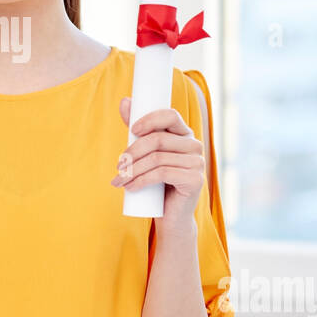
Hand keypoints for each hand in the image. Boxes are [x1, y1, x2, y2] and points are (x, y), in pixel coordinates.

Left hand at [111, 97, 203, 222]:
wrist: (170, 215)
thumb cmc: (157, 183)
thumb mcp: (146, 154)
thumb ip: (137, 130)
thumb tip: (125, 101)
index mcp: (184, 135)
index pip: (170, 115)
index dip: (150, 119)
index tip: (132, 130)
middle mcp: (194, 146)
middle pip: (158, 139)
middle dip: (133, 152)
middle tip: (119, 166)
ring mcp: (197, 163)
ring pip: (157, 158)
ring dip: (133, 170)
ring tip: (120, 181)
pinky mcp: (195, 180)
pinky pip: (163, 173)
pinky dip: (142, 180)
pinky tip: (131, 187)